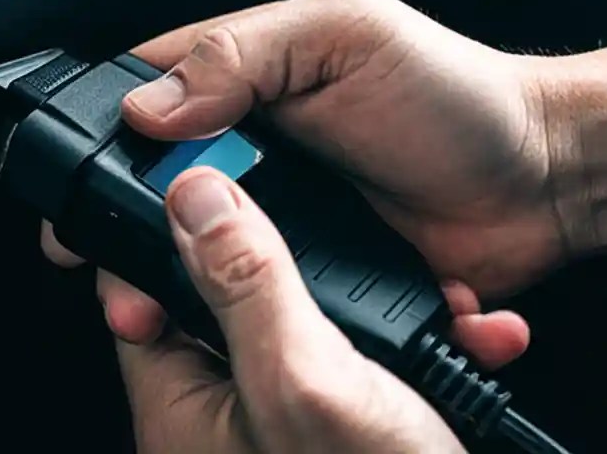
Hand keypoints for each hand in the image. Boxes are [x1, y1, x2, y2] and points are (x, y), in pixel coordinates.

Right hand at [46, 0, 575, 359]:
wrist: (545, 181)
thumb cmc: (459, 96)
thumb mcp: (347, 34)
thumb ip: (245, 52)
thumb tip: (152, 102)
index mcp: (246, 77)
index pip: (141, 95)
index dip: (100, 134)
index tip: (78, 181)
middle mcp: (252, 147)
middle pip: (151, 186)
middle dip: (125, 228)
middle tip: (120, 261)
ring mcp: (278, 216)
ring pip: (194, 252)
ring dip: (178, 281)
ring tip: (179, 300)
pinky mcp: (310, 275)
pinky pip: (263, 296)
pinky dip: (254, 311)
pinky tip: (263, 313)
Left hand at [117, 166, 466, 452]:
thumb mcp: (303, 381)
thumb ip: (245, 283)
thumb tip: (192, 195)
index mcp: (183, 406)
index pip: (144, 289)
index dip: (173, 229)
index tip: (215, 178)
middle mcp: (228, 418)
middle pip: (241, 298)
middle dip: (311, 262)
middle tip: (358, 239)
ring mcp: (290, 428)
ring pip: (320, 326)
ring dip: (385, 302)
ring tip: (437, 302)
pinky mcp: (350, 432)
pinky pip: (368, 365)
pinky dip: (418, 346)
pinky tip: (462, 341)